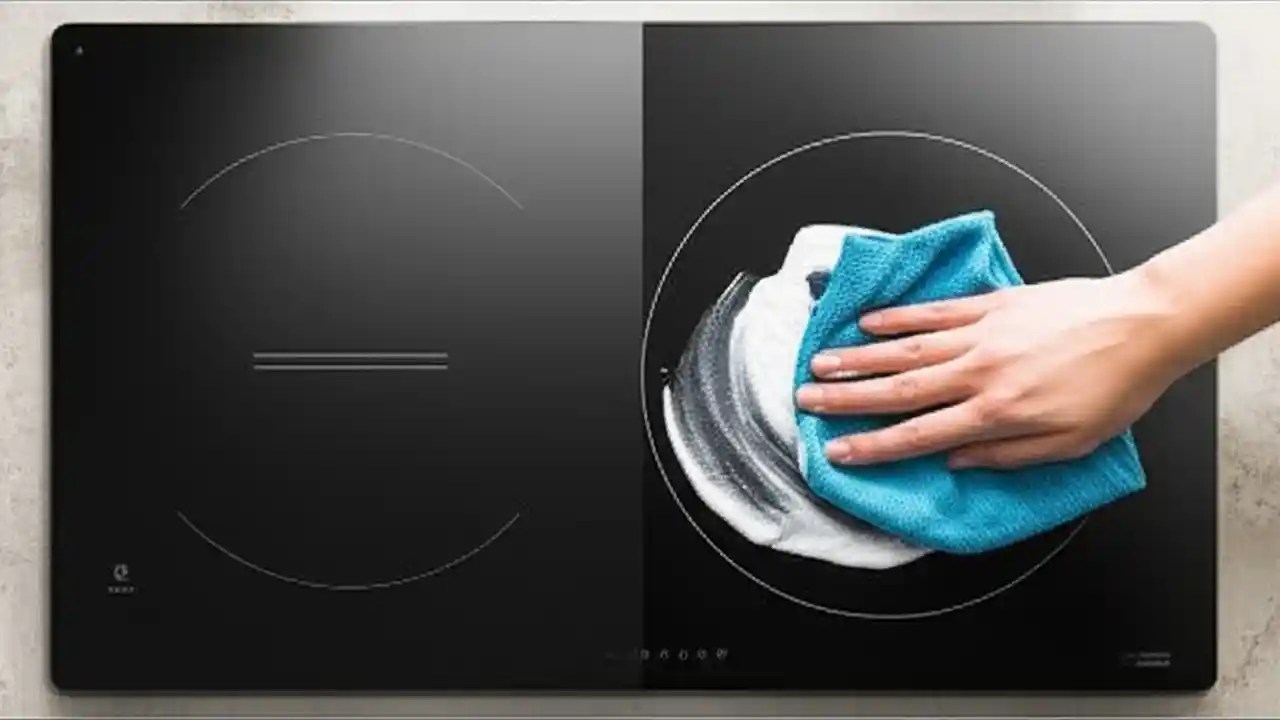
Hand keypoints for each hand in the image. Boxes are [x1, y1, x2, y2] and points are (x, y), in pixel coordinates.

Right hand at [793, 271, 1184, 468]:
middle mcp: (978, 373)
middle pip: (898, 389)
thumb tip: (953, 460)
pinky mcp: (992, 305)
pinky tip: (868, 322)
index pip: (918, 434)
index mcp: (996, 413)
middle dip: (846, 398)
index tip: (837, 450)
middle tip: (806, 400)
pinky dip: (897, 317)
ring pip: (906, 348)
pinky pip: (934, 312)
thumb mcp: (1068, 443)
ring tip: (821, 361)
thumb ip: (1005, 455)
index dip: (872, 445)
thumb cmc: (1114, 390)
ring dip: (859, 357)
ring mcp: (981, 334)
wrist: (1143, 326)